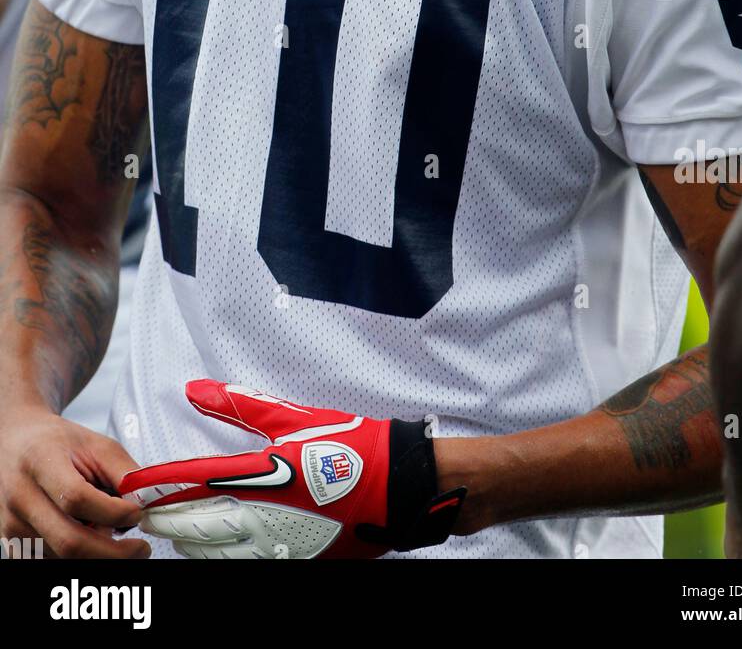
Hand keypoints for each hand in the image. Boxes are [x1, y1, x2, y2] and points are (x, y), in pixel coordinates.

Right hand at [0, 404, 148, 557]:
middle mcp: (21, 497)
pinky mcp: (13, 544)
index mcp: (41, 462)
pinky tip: (91, 540)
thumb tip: (147, 502)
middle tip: (140, 549)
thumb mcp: (94, 444)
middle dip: (113, 553)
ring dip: (96, 553)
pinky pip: (50, 563)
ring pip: (62, 557)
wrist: (16, 444)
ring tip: (110, 532)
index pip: (76, 498)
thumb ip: (123, 471)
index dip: (112, 512)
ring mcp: (13, 525)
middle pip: (69, 542)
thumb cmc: (55, 443)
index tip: (137, 514)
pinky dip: (78, 558)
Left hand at [119, 380, 465, 558]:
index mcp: (260, 474)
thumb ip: (240, 405)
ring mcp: (273, 545)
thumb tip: (196, 388)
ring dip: (188, 538)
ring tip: (175, 527)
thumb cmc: (350, 447)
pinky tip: (216, 546)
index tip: (132, 481)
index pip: (191, 479)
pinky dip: (220, 555)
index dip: (156, 480)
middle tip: (144, 508)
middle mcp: (260, 515)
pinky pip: (240, 565)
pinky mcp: (289, 563)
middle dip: (164, 516)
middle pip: (191, 524)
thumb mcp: (295, 418)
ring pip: (210, 551)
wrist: (398, 490)